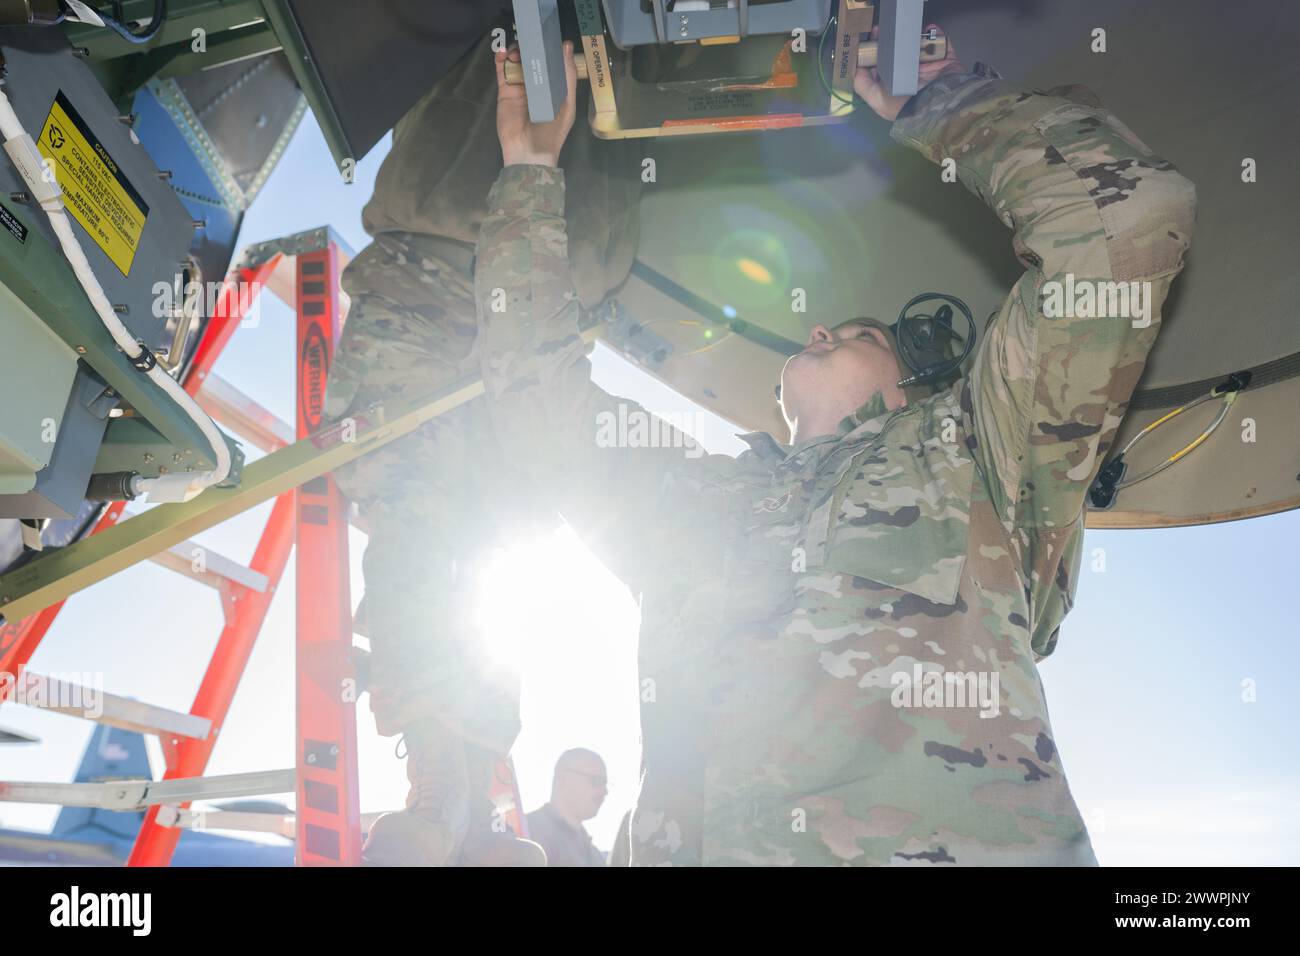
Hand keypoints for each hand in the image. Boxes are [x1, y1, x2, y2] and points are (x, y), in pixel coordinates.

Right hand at [494, 41, 578, 167]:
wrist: (528, 152)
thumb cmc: (552, 130)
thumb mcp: (566, 102)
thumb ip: (567, 76)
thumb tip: (567, 46)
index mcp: (555, 88)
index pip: (553, 62)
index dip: (550, 48)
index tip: (548, 36)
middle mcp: (538, 85)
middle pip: (533, 58)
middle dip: (531, 47)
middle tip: (528, 41)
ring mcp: (521, 87)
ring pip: (518, 61)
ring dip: (516, 51)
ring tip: (516, 50)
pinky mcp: (505, 91)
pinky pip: (503, 71)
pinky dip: (501, 58)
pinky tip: (502, 52)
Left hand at [854, 24, 964, 121]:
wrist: (937, 104)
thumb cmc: (904, 106)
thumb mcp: (877, 100)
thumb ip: (864, 85)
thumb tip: (857, 68)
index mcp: (893, 82)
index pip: (880, 63)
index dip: (873, 52)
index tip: (868, 40)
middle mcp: (908, 73)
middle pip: (895, 50)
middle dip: (887, 39)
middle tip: (880, 31)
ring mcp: (926, 63)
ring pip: (916, 43)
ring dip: (909, 35)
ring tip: (900, 30)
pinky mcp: (942, 56)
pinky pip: (937, 40)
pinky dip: (932, 35)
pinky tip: (925, 32)